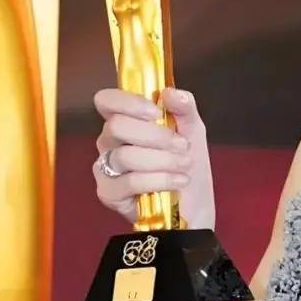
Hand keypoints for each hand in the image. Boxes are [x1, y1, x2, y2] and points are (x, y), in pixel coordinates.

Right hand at [92, 85, 214, 229]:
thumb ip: (184, 107)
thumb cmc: (188, 167)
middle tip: (182, 146)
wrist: (195, 207)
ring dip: (162, 160)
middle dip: (156, 136)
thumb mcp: (193, 131)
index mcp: (124, 121)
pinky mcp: (109, 193)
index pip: (107, 101)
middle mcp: (109, 142)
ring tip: (184, 166)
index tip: (156, 112)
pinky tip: (178, 182)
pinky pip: (130, 181)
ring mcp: (105, 168)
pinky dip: (159, 180)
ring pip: (125, 155)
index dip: (129, 102)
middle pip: (117, 126)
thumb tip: (170, 92)